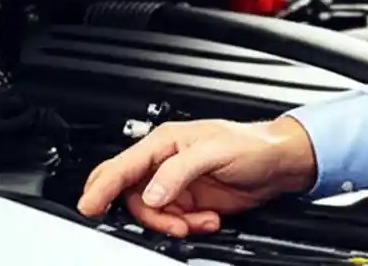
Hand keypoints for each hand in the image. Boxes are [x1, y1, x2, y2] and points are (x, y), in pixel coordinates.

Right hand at [77, 117, 316, 236]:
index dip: (102, 187)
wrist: (279, 163)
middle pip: (130, 194)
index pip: (123, 166)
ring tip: (198, 221)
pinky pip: (173, 221)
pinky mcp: (189, 201)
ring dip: (172, 223)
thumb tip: (152, 193)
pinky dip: (188, 226)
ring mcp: (176, 183)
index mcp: (165, 142)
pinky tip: (208, 219)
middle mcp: (166, 162)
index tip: (88, 206)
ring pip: (152, 213)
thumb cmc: (252, 144)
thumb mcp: (214, 151)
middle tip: (166, 225)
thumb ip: (179, 171)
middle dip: (146, 214)